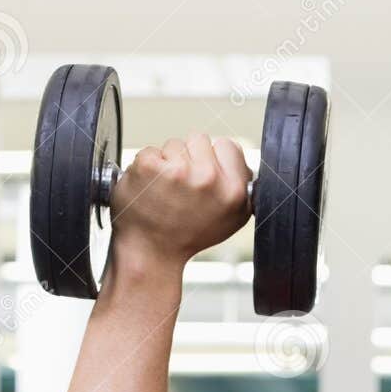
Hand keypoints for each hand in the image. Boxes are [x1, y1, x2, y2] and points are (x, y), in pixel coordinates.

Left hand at [111, 133, 251, 270]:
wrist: (152, 252)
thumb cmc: (187, 237)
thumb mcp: (229, 219)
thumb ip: (239, 189)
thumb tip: (242, 166)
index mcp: (233, 190)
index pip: (228, 145)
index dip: (215, 159)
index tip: (205, 178)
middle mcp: (209, 178)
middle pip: (200, 139)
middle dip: (191, 158)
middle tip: (183, 190)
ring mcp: (178, 170)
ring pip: (174, 144)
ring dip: (168, 163)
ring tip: (167, 192)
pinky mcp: (150, 166)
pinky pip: (151, 151)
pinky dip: (148, 167)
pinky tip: (150, 189)